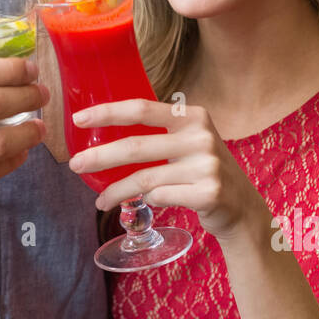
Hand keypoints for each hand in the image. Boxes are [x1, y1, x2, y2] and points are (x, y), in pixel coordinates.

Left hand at [68, 99, 268, 243]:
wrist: (243, 209)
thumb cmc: (204, 172)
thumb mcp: (190, 142)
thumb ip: (160, 134)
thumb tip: (104, 138)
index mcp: (192, 116)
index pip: (141, 109)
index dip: (107, 112)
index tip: (78, 119)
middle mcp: (201, 137)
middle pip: (136, 146)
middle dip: (100, 157)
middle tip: (74, 165)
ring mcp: (207, 165)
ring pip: (145, 179)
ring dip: (116, 191)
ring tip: (101, 201)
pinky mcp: (209, 193)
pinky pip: (160, 197)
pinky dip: (146, 201)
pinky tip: (142, 204)